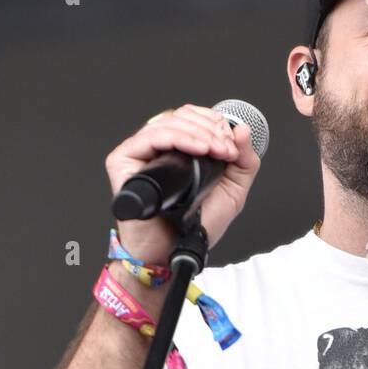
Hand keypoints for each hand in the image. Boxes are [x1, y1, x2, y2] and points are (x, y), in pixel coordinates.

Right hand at [105, 103, 261, 262]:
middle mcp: (158, 147)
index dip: (215, 123)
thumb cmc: (196, 226)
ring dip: (200, 133)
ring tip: (217, 151)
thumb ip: (244, 162)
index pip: (194, 118)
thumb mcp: (233, 192)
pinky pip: (151, 137)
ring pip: (169, 122)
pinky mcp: (123, 158)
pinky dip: (179, 138)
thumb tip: (242, 129)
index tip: (233, 144)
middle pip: (183, 116)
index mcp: (178, 149)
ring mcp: (139, 151)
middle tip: (227, 150)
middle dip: (211, 129)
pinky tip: (199, 149)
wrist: (173, 252)